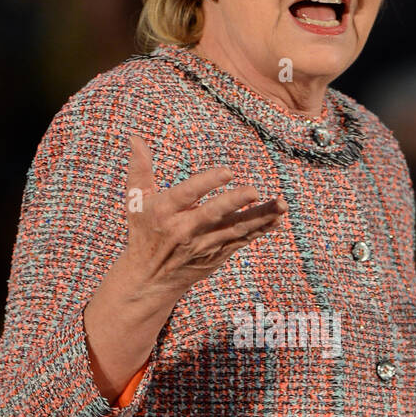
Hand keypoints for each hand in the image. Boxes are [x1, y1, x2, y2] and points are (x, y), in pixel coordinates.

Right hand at [119, 132, 286, 306]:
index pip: (187, 194)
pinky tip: (277, 218)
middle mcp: (186, 230)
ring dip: (260, 217)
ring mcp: (204, 244)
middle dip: (235, 203)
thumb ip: (139, 168)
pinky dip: (260, 230)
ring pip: (235, 229)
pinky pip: (242, 240)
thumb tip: (134, 137)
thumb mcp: (135, 202)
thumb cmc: (144, 232)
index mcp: (165, 212)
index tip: (227, 171)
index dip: (207, 183)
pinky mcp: (218, 254)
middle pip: (213, 214)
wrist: (150, 279)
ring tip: (281, 205)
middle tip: (255, 190)